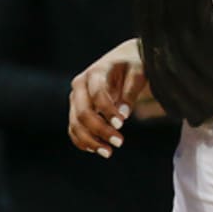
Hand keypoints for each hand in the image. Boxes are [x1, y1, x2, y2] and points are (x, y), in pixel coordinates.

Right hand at [67, 39, 146, 157]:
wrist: (124, 59)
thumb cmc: (134, 64)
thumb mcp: (138, 73)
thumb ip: (130, 92)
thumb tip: (124, 116)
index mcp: (95, 72)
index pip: (97, 94)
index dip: (108, 111)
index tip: (122, 124)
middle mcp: (80, 85)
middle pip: (83, 112)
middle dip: (100, 130)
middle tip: (119, 143)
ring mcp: (75, 98)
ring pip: (75, 124)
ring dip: (90, 140)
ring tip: (109, 152)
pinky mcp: (76, 109)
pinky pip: (74, 129)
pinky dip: (82, 141)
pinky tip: (97, 150)